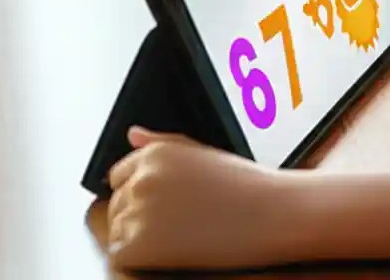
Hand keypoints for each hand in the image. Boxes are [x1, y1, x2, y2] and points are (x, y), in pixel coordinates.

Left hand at [105, 126, 293, 269]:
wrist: (272, 216)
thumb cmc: (247, 187)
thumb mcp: (203, 154)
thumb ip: (161, 143)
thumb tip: (134, 134)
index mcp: (155, 153)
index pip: (120, 175)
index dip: (144, 192)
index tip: (167, 204)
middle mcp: (142, 177)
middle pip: (117, 203)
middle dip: (140, 214)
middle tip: (182, 221)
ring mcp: (139, 210)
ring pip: (117, 228)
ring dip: (140, 235)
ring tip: (184, 233)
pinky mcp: (139, 243)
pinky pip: (120, 252)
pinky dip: (141, 256)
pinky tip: (174, 248)